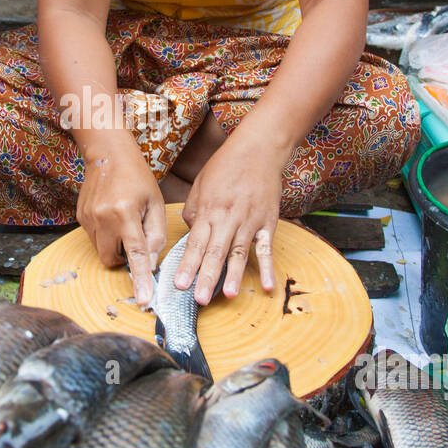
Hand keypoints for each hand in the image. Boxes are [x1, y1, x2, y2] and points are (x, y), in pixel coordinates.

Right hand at [76, 133, 167, 307]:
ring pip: (101, 251)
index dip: (140, 279)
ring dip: (114, 245)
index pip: (135, 254)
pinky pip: (94, 239)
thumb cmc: (137, 178)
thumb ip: (155, 234)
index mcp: (125, 213)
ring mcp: (88, 218)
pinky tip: (112, 215)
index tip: (144, 300)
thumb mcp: (155, 203)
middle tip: (133, 240)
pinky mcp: (80, 218)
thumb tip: (151, 262)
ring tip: (123, 221)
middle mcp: (102, 217)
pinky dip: (106, 235)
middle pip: (111, 259)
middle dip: (123, 258)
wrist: (107, 155)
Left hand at [175, 130, 283, 303]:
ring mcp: (249, 221)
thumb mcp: (201, 184)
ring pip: (239, 252)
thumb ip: (193, 210)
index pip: (195, 243)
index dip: (187, 265)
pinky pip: (267, 248)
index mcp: (208, 210)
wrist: (259, 148)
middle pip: (215, 252)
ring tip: (227, 295)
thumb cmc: (226, 165)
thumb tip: (190, 233)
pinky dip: (268, 267)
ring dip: (233, 275)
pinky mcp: (268, 222)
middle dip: (206, 277)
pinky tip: (267, 286)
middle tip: (198, 299)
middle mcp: (228, 218)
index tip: (178, 284)